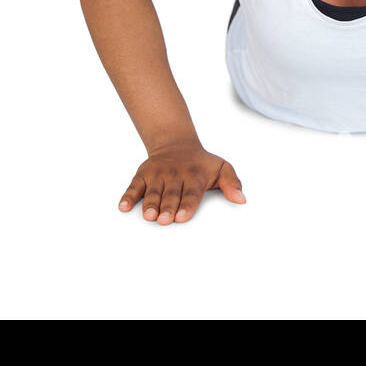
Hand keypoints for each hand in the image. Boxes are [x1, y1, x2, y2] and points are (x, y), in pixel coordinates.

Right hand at [119, 142, 245, 224]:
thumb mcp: (222, 168)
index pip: (192, 193)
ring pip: (153, 192)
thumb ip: (232, 183)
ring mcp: (158, 175)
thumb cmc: (201, 164)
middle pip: (171, 194)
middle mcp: (175, 175)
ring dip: (150, 204)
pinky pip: (134, 186)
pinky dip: (128, 196)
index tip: (182, 217)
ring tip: (148, 216)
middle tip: (164, 221)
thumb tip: (242, 199)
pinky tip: (123, 207)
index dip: (187, 205)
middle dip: (167, 208)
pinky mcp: (143, 175)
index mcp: (195, 176)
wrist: (176, 144)